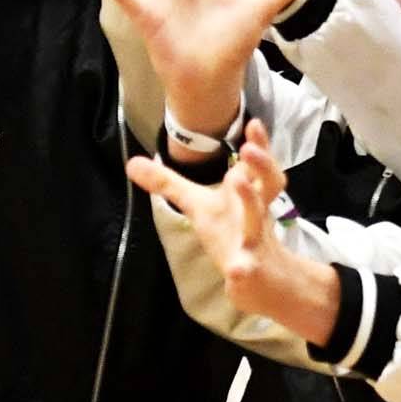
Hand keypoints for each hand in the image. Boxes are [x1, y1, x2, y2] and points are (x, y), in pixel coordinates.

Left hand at [127, 120, 340, 344]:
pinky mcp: (249, 269)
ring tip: (237, 180)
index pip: (256, 163)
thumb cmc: (231, 232)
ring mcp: (253, 241)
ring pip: (257, 221)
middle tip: (247, 146)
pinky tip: (236, 270)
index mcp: (247, 193)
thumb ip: (168, 183)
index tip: (252, 122)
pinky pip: (247, 269)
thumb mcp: (198, 205)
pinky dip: (242, 269)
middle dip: (262, 163)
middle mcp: (255, 211)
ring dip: (250, 200)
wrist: (263, 279)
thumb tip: (130, 162)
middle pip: (270, 183)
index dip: (258, 143)